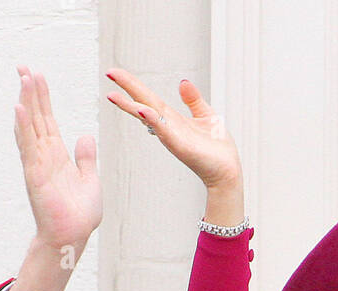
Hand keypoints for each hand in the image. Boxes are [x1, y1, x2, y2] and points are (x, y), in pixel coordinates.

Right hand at [14, 66, 101, 256]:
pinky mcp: (35, 174)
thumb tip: (85, 136)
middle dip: (30, 92)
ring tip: (23, 79)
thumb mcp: (90, 180)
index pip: (47, 120)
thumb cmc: (79, 215)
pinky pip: (28, 147)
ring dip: (26, 103)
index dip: (42, 98)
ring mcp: (38, 164)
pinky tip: (18, 108)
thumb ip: (86, 158)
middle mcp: (45, 156)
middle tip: (23, 67)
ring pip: (30, 127)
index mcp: (58, 156)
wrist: (72, 237)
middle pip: (35, 117)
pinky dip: (23, 128)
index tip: (37, 76)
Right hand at [106, 69, 242, 194]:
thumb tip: (182, 82)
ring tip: (113, 95)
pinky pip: (163, 131)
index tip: (116, 73)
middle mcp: (168, 127)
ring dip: (130, 106)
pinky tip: (142, 110)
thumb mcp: (206, 115)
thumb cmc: (217, 148)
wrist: (228, 171)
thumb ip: (193, 100)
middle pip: (143, 104)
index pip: (148, 98)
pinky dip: (153, 120)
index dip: (133, 85)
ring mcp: (172, 137)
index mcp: (172, 119)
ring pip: (148, 118)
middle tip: (109, 72)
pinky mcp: (180, 147)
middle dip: (126, 89)